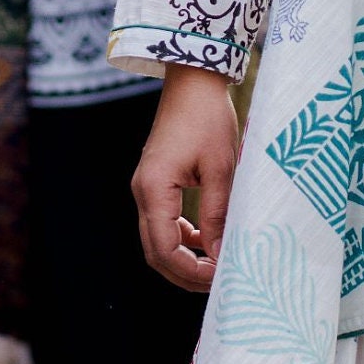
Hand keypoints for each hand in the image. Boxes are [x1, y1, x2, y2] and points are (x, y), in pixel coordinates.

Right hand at [132, 64, 240, 291]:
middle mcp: (142, 193)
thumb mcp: (220, 168)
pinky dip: (181, 239)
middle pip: (155, 252)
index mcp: (154, 190)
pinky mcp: (154, 184)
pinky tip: (206, 239)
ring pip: (157, 240)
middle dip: (185, 273)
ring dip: (183, 258)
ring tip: (215, 266)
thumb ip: (218, 214)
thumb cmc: (208, 119)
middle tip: (219, 281)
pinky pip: (161, 223)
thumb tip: (220, 255)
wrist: (193, 82)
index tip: (221, 277)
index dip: (190, 271)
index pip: (164, 249)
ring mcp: (145, 188)